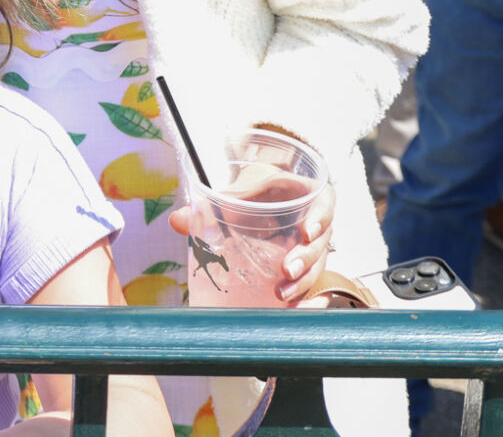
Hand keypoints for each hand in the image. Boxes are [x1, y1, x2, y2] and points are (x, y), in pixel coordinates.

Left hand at [164, 176, 334, 303]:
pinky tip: (297, 312)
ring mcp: (313, 250)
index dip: (320, 218)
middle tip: (287, 270)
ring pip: (317, 269)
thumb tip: (177, 221)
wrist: (270, 199)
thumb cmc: (261, 191)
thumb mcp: (242, 191)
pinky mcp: (307, 271)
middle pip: (321, 244)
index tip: (306, 232)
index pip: (325, 206)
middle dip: (305, 260)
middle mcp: (317, 226)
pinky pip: (315, 287)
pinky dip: (309, 301)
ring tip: (282, 295)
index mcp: (308, 197)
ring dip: (302, 283)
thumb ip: (214, 204)